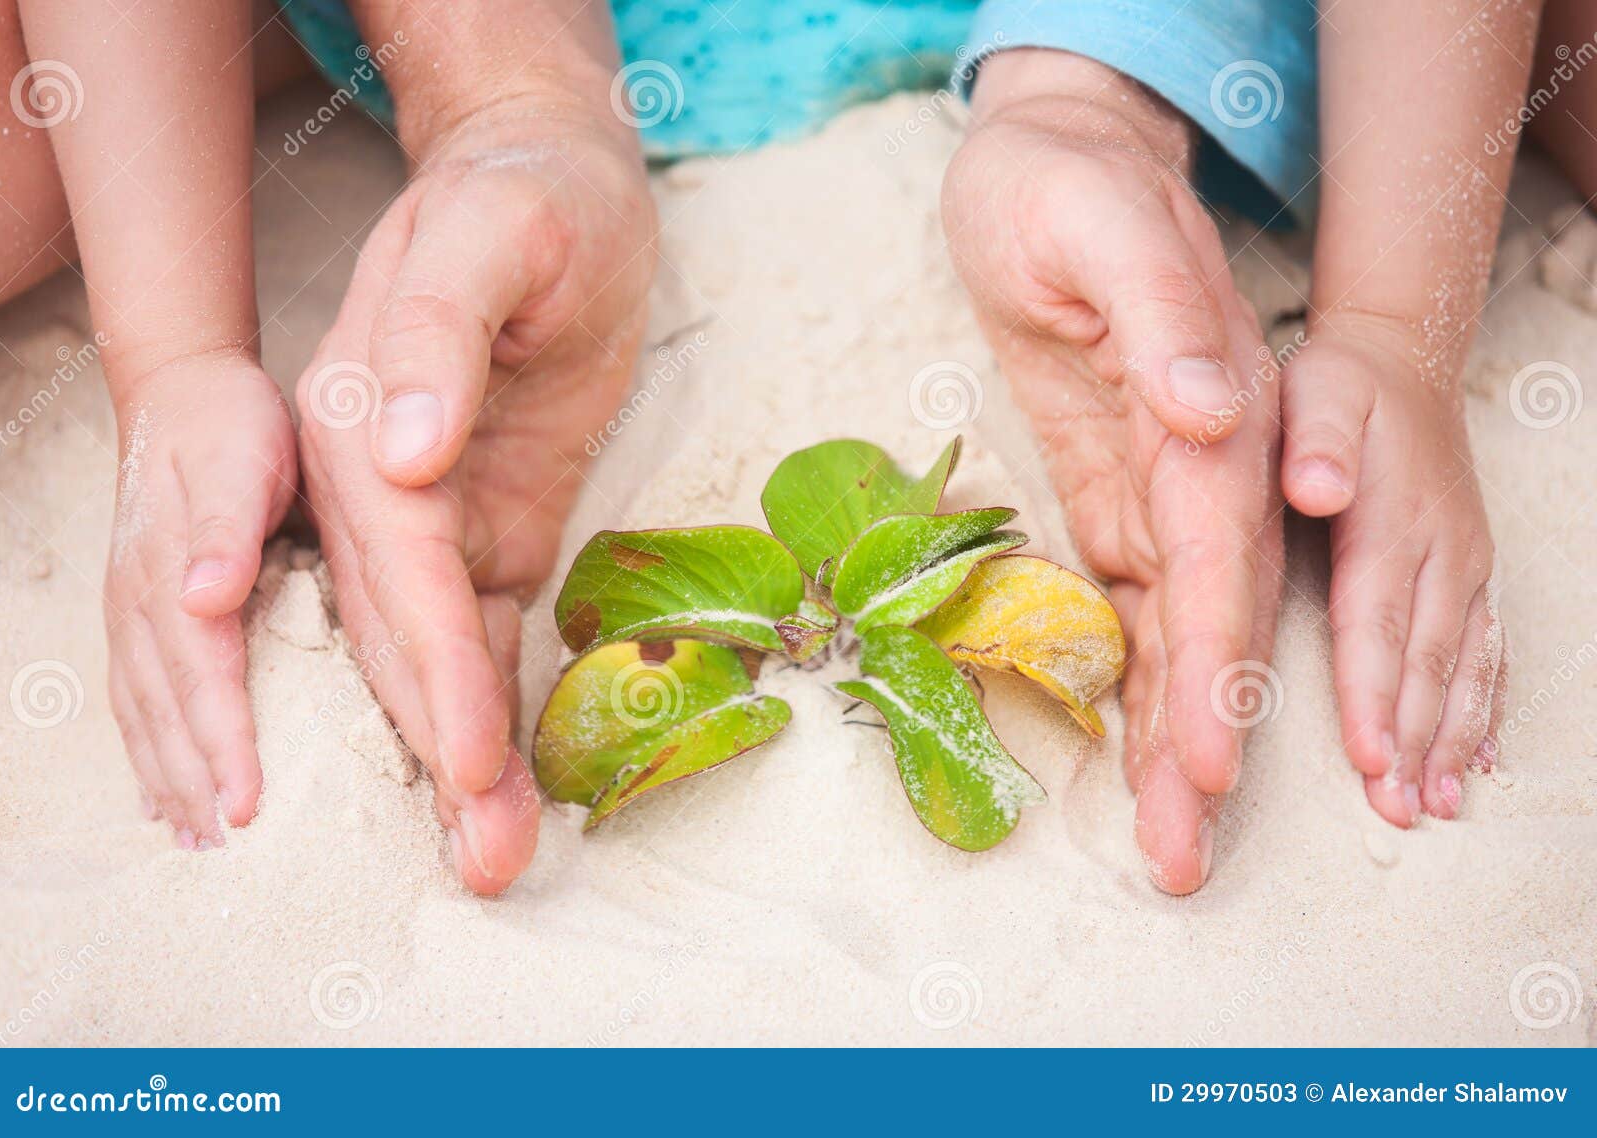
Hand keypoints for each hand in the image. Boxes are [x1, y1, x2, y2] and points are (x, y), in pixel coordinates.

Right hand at [105, 352, 296, 846]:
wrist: (186, 391)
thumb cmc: (232, 427)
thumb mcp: (242, 459)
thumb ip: (224, 529)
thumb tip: (204, 599)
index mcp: (176, 576)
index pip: (202, 678)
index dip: (223, 745)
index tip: (247, 805)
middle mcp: (143, 603)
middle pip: (165, 711)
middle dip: (193, 784)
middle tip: (226, 849)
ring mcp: (132, 611)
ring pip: (144, 711)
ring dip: (166, 778)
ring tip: (194, 837)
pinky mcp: (140, 612)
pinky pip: (135, 693)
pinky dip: (147, 747)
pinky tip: (163, 788)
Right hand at [297, 98, 656, 893]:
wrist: (549, 186)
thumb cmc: (525, 200)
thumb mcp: (489, 231)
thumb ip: (436, 328)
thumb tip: (404, 452)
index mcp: (355, 418)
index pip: (391, 564)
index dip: (425, 662)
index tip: (467, 757)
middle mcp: (375, 484)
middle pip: (395, 635)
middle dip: (438, 749)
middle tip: (481, 861)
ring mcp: (430, 519)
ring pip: (432, 655)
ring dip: (461, 758)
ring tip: (494, 858)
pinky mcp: (485, 531)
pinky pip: (481, 633)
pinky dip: (494, 709)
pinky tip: (507, 789)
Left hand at [942, 51, 1283, 892]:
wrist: (1054, 163)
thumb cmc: (1067, 184)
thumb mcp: (1102, 220)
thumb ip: (1160, 309)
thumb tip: (1208, 409)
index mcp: (1212, 410)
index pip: (1221, 555)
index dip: (1216, 658)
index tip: (1207, 754)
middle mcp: (1201, 465)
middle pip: (1213, 619)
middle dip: (1202, 736)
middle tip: (1182, 852)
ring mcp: (1162, 489)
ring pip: (1179, 631)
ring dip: (1174, 736)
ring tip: (1170, 842)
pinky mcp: (1122, 497)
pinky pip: (1135, 604)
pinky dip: (1136, 683)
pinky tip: (1139, 753)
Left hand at [1280, 313, 1505, 824]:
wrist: (1401, 360)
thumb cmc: (1337, 387)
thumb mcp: (1316, 393)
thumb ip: (1314, 441)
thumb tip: (1316, 488)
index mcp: (1393, 519)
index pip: (1377, 621)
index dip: (1373, 693)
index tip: (1369, 755)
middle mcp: (1441, 552)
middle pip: (1425, 662)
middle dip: (1413, 742)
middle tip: (1398, 813)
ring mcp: (1465, 567)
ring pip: (1462, 667)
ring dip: (1450, 740)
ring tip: (1437, 805)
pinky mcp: (1472, 573)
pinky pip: (1487, 652)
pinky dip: (1482, 711)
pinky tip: (1477, 763)